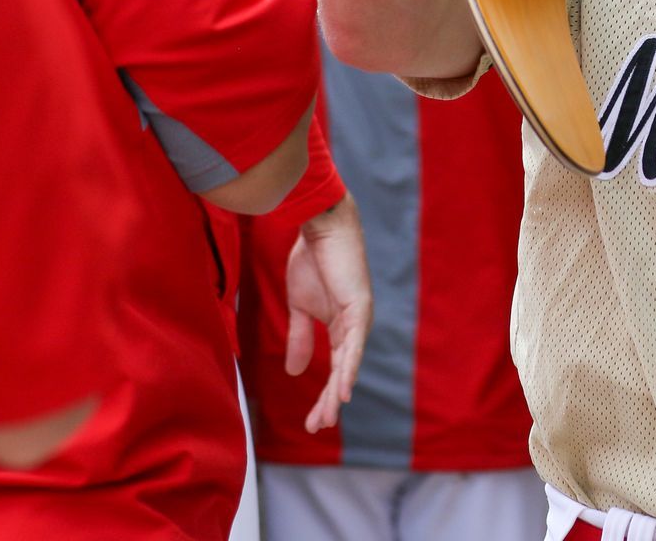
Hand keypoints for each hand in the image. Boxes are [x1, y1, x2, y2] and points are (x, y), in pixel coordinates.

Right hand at [285, 196, 371, 432]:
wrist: (320, 227)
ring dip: (337, 393)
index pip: (333, 368)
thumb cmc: (311, 260)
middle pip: (343, 373)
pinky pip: (353, 345)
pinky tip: (344, 392)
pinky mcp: (359, 308)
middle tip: (316, 427)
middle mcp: (354, 327)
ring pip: (349, 365)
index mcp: (340, 327)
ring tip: (328, 418)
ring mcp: (359, 318)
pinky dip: (348, 368)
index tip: (311, 421)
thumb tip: (296, 372)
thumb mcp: (299, 307)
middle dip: (328, 402)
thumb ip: (299, 337)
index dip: (322, 395)